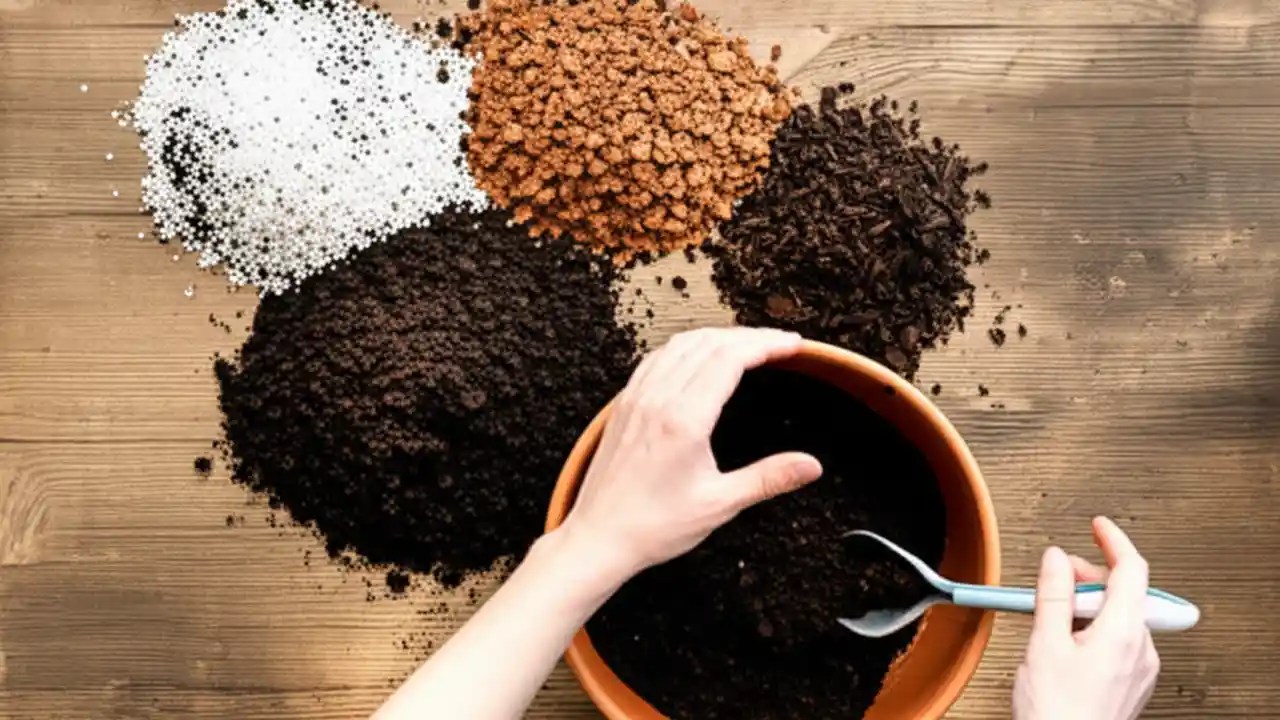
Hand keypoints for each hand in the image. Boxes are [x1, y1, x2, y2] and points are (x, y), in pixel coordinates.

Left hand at [557, 327, 823, 581]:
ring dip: (718, 337)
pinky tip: (697, 357)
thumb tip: (811, 466)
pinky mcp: (624, 406)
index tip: (792, 344)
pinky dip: (685, 347)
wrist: (599, 538)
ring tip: (747, 345)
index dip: (766, 344)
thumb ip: (768, 479)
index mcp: (684, 419)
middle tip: (780, 344)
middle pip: (709, 343)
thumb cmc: (653, 526)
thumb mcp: (720, 504)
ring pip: (680, 344)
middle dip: (750, 337)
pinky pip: (656, 358)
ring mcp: (637, 399)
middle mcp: (658, 400)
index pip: (730, 358)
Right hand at [1013, 517, 1160, 719]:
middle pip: (1126, 591)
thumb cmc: (1057, 711)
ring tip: (1054, 617)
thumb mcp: (1044, 642)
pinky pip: (1122, 640)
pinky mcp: (1132, 682)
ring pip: (1122, 616)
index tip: (1098, 526)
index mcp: (1124, 631)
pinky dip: (1097, 629)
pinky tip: (1069, 641)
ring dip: (1091, 606)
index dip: (1113, 539)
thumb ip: (1053, 594)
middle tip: (1058, 577)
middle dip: (1091, 577)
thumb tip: (1056, 559)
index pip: (1132, 568)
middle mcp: (1141, 648)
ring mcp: (1141, 667)